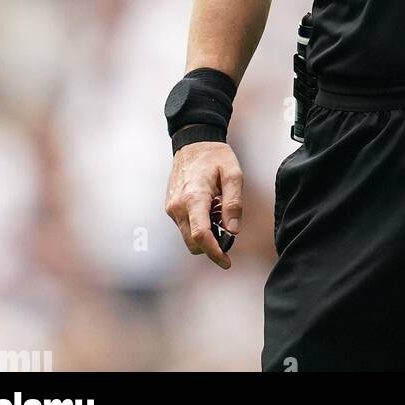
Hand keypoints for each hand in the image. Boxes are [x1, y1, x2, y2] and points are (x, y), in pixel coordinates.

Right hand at [165, 141, 243, 269]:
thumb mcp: (233, 173)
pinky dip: (199, 226)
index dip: (214, 252)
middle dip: (211, 247)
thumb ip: (234, 203)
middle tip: (229, 232)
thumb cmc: (216, 156)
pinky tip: (211, 208)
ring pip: (188, 237)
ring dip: (206, 235)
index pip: (201, 235)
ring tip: (220, 211)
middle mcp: (178, 206)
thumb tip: (233, 231)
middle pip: (193, 242)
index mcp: (194, 197)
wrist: (193, 142)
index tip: (227, 262)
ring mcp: (171, 208)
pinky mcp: (170, 207)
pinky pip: (185, 226)